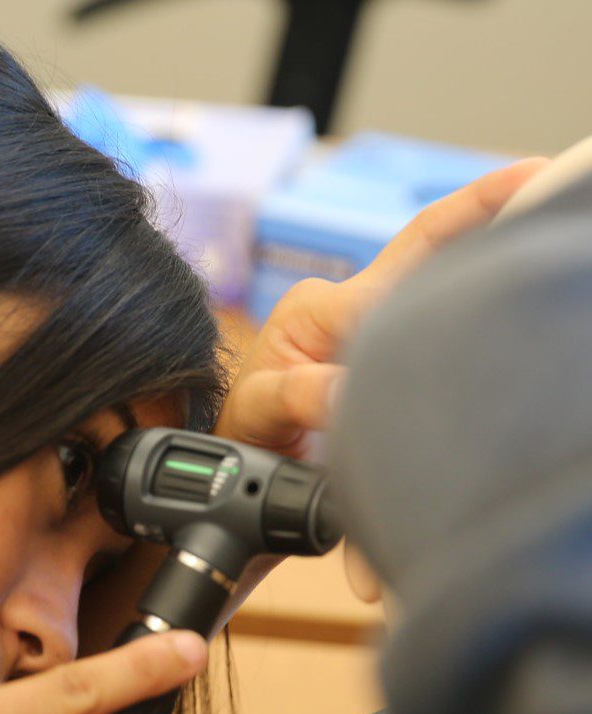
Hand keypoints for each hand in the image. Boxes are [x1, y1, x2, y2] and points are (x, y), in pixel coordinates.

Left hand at [213, 157, 548, 460]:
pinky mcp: (380, 356)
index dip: (474, 212)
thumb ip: (297, 395)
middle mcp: (348, 305)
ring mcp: (368, 329)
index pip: (411, 252)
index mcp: (321, 305)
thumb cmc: (244, 430)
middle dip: (494, 215)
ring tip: (546, 235)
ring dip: (487, 260)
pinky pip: (430, 322)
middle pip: (435, 248)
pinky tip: (508, 305)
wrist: (235, 458)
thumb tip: (347, 391)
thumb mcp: (258, 410)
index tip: (527, 177)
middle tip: (556, 190)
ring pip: (436, 282)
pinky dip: (468, 309)